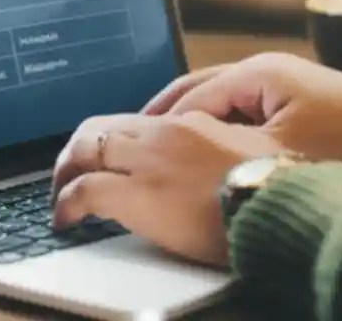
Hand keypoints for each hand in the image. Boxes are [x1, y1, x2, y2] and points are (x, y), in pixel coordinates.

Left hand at [51, 112, 283, 266]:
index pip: (134, 123)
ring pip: (85, 150)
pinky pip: (84, 190)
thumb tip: (204, 170)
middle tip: (68, 172)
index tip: (105, 159)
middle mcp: (162, 135)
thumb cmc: (277, 188)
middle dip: (77, 150)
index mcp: (190, 126)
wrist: (283, 204)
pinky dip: (66, 203)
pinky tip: (64, 220)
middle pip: (100, 129)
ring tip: (58, 195)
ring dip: (64, 172)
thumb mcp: (249, 155)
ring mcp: (147, 161)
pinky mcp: (137, 193)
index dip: (111, 141)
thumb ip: (217, 152)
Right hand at [143, 53, 341, 170]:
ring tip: (159, 143)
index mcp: (255, 73)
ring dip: (188, 119)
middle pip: (196, 90)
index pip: (189, 100)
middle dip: (162, 114)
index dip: (159, 127)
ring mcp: (278, 82)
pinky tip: (207, 146)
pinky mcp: (293, 99)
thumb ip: (226, 146)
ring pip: (216, 98)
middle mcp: (262, 70)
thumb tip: (182, 149)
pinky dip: (215, 124)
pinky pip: (238, 107)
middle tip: (129, 138)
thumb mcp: (282, 149)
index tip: (134, 149)